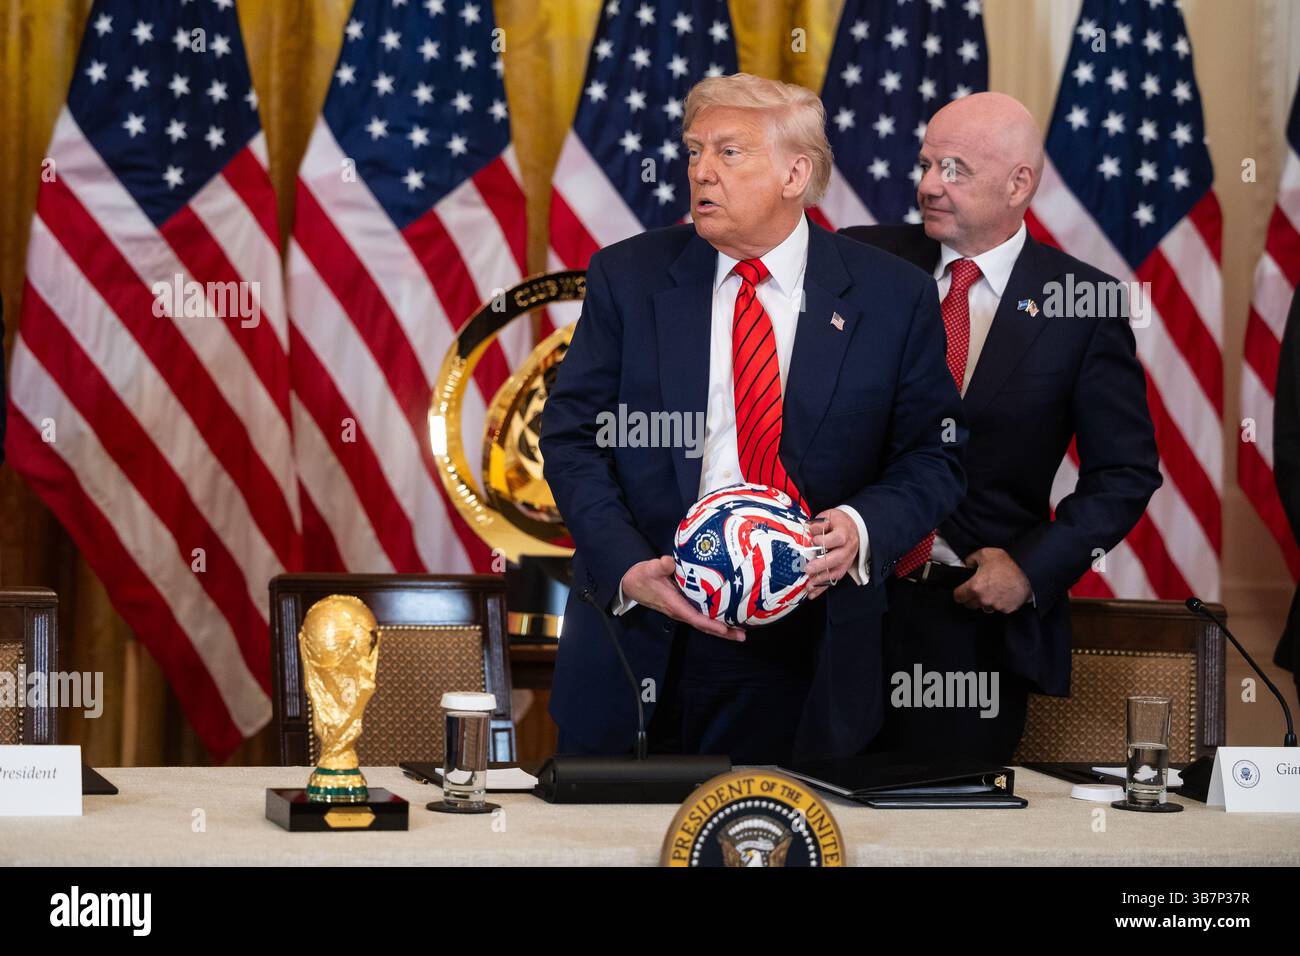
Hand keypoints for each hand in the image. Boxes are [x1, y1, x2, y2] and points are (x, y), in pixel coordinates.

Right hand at [620, 555, 746, 641]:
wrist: (632, 584)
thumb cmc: (642, 577)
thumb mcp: (649, 569)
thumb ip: (659, 566)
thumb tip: (669, 561)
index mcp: (674, 605)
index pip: (695, 617)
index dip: (710, 624)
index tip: (725, 629)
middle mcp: (681, 611)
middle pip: (704, 626)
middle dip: (724, 632)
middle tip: (742, 636)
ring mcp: (683, 610)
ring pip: (705, 623)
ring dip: (723, 629)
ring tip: (741, 632)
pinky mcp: (685, 606)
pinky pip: (703, 616)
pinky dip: (716, 620)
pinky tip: (729, 618)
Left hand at [803, 509, 859, 600]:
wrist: (853, 528)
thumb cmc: (837, 522)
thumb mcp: (829, 516)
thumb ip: (820, 523)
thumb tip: (810, 530)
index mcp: (845, 533)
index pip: (838, 538)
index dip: (826, 541)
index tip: (815, 540)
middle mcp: (847, 548)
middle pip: (837, 558)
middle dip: (821, 565)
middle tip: (808, 569)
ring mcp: (846, 560)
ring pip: (836, 572)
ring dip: (822, 580)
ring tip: (808, 585)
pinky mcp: (842, 568)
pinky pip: (833, 580)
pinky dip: (822, 588)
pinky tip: (812, 593)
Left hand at [952, 547, 1031, 613]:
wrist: (1028, 570)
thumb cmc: (1006, 562)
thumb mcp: (984, 554)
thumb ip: (970, 560)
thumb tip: (966, 565)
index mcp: (975, 587)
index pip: (958, 597)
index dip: (959, 592)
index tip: (962, 590)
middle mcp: (984, 599)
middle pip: (970, 604)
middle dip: (971, 598)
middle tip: (978, 588)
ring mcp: (996, 606)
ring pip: (984, 608)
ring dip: (985, 601)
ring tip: (992, 590)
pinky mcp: (1007, 609)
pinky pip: (998, 609)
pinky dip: (999, 603)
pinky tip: (1003, 593)